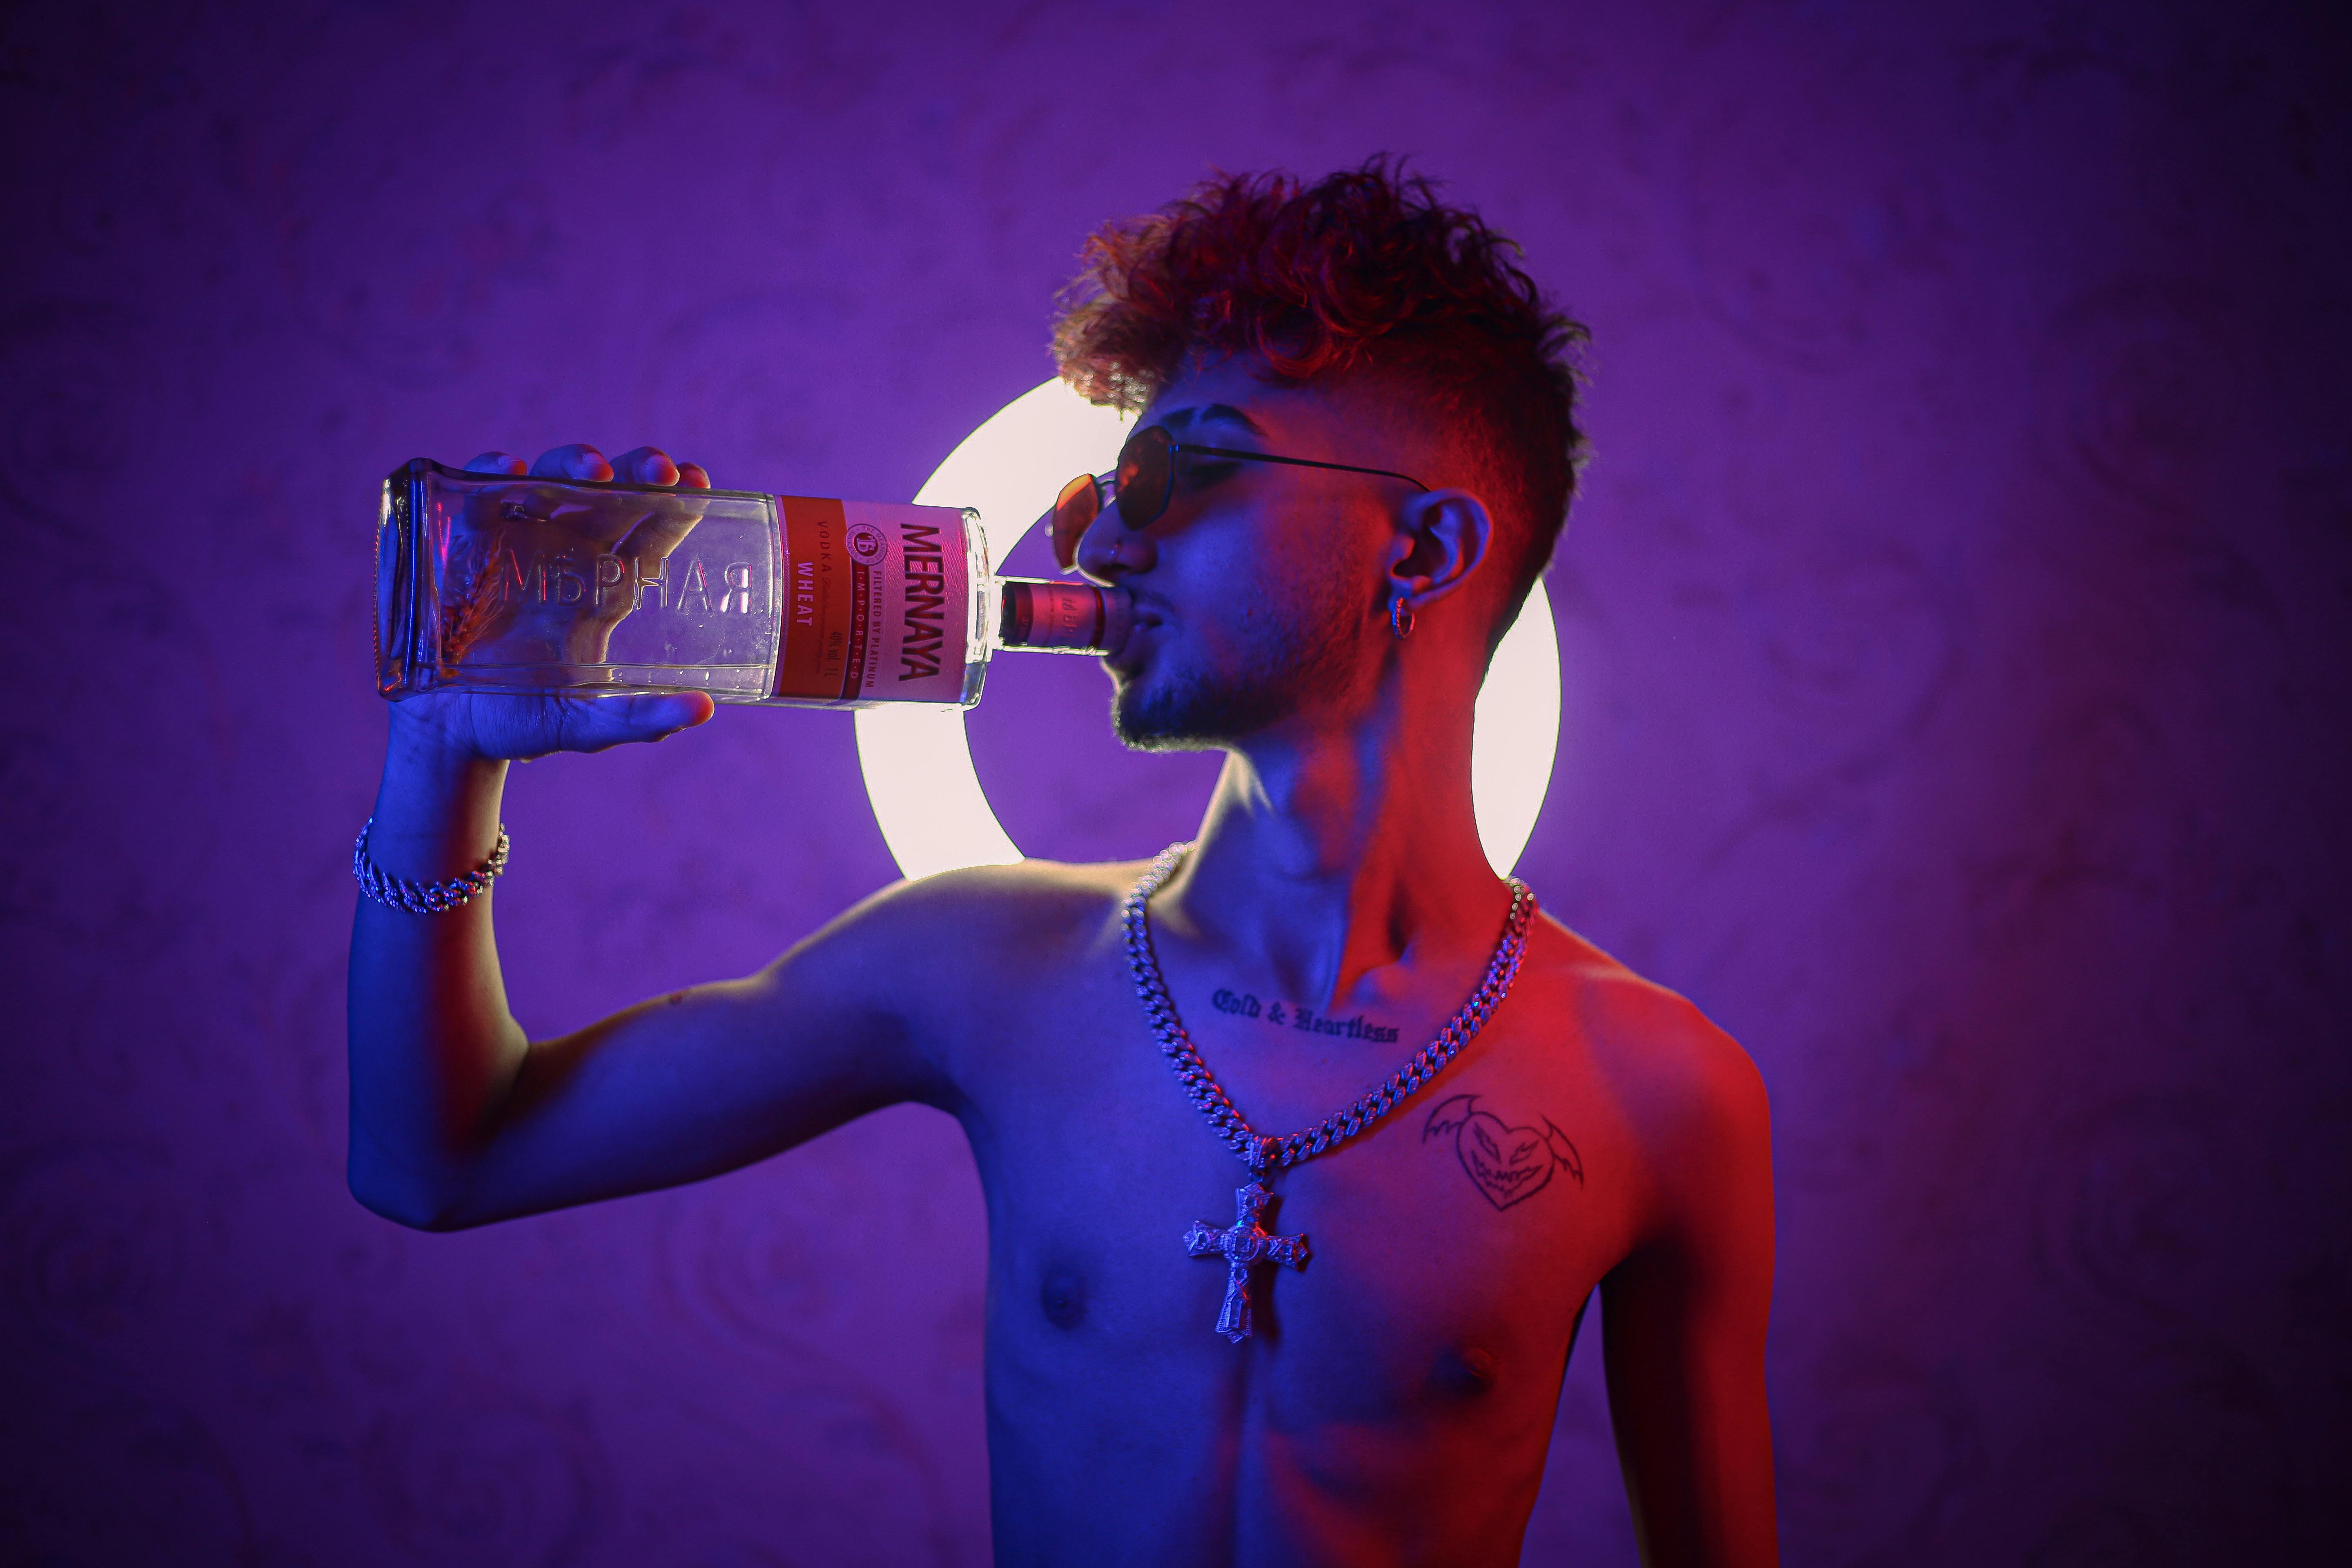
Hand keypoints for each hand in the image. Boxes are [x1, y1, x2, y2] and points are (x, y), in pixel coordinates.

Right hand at [390, 442, 719, 760]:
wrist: (453, 732)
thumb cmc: (526, 722)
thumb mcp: (589, 725)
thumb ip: (644, 718)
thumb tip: (702, 711)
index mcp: (608, 587)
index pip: (653, 532)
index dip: (679, 504)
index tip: (700, 483)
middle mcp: (569, 554)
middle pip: (612, 494)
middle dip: (639, 471)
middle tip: (660, 469)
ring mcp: (519, 543)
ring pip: (552, 480)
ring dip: (574, 463)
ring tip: (593, 470)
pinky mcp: (468, 544)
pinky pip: (480, 496)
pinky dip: (491, 473)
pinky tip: (509, 471)